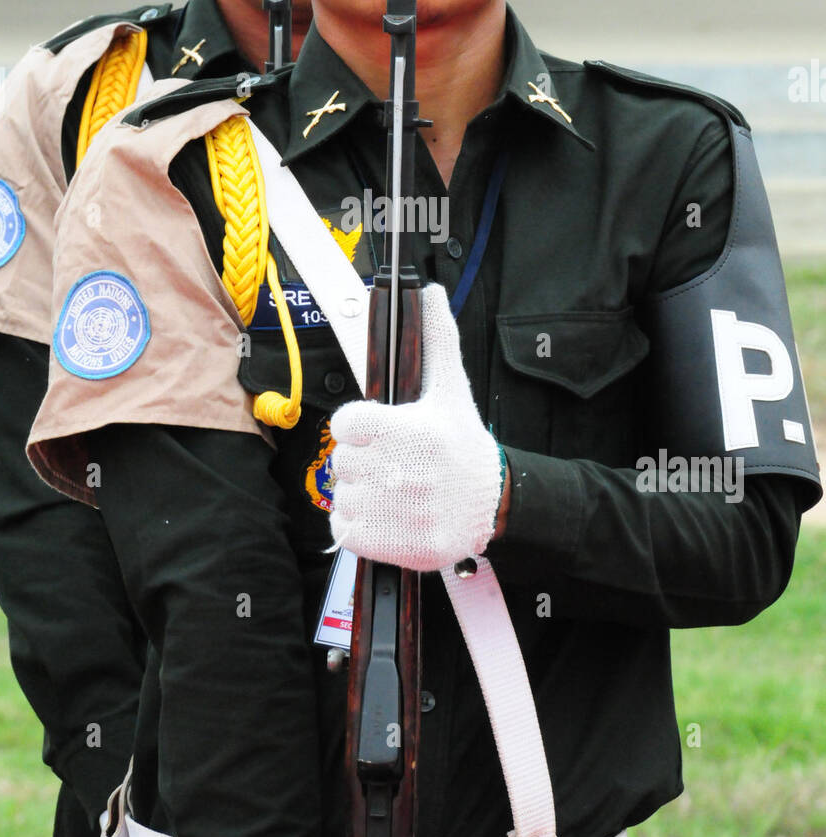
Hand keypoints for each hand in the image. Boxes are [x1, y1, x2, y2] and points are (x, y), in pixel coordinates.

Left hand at [328, 283, 503, 571]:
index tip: (381, 434)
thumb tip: (432, 292)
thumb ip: (437, 339)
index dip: (360, 428)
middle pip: (342, 461)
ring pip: (342, 496)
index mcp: (408, 429)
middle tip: (393, 463)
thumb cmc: (464, 444)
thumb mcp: (451, 389)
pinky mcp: (394, 545)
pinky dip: (359, 526)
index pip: (344, 424)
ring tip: (393, 489)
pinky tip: (387, 514)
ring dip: (361, 494)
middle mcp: (401, 470)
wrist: (494, 503)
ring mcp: (397, 511)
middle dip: (363, 461)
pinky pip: (345, 530)